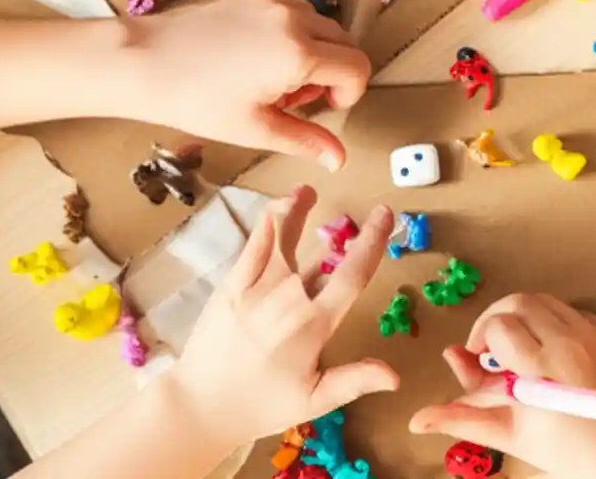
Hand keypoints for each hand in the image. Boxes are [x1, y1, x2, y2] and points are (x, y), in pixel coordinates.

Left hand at [125, 0, 371, 170]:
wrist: (144, 62)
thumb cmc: (194, 98)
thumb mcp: (256, 128)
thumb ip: (306, 140)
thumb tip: (338, 159)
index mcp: (298, 54)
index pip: (356, 67)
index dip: (349, 94)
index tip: (323, 108)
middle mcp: (293, 19)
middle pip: (344, 43)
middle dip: (332, 73)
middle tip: (294, 98)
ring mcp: (273, 2)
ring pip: (321, 25)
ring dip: (315, 52)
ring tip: (276, 77)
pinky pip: (295, 12)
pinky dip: (294, 34)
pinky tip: (259, 57)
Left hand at [169, 185, 397, 449]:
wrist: (199, 406)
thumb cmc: (260, 406)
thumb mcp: (313, 400)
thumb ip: (354, 380)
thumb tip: (396, 376)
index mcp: (312, 325)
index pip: (351, 275)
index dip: (372, 242)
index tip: (385, 217)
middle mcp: (285, 300)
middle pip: (322, 255)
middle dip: (350, 233)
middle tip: (372, 213)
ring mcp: (255, 289)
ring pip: (281, 240)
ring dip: (297, 212)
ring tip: (308, 191)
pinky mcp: (230, 287)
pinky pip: (251, 247)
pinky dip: (265, 224)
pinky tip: (275, 209)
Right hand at [409, 294, 595, 478]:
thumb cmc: (565, 449)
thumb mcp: (509, 434)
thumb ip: (463, 418)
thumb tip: (417, 419)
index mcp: (540, 366)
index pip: (498, 326)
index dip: (481, 338)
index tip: (479, 358)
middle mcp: (568, 342)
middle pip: (519, 301)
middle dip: (498, 317)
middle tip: (492, 344)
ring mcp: (594, 335)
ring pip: (546, 301)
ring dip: (525, 316)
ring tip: (520, 347)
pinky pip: (574, 312)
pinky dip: (555, 322)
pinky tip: (551, 350)